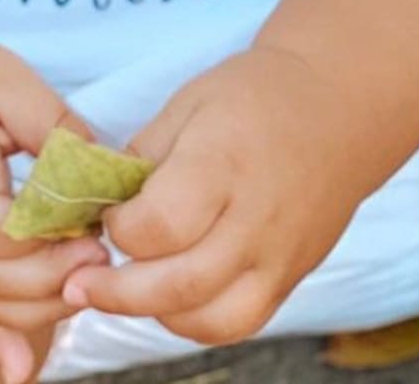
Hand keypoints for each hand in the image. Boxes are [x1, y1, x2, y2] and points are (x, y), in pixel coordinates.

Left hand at [60, 44, 376, 346]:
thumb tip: (101, 202)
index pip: (160, 225)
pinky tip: (166, 297)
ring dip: (155, 314)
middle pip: (180, 284)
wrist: (339, 106)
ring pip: (211, 319)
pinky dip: (195, 320)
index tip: (106, 214)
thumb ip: (144, 156)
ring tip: (122, 292)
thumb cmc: (255, 96)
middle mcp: (256, 219)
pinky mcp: (291, 278)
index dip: (119, 229)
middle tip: (79, 283)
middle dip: (118, 293)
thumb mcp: (189, 102)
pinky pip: (239, 323)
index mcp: (224, 162)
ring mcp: (280, 257)